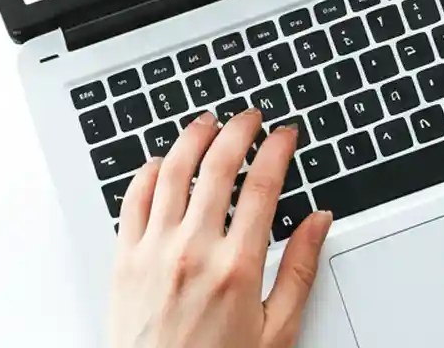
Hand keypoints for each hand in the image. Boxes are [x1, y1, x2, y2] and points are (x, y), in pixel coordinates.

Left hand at [108, 111, 332, 347]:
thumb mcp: (277, 329)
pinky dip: (148, 172)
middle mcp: (193, 251)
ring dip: (192, 137)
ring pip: (172, 172)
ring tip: (208, 122)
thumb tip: (319, 222)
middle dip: (239, 129)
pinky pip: (133, 200)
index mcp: (237, 267)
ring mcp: (154, 252)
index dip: (278, 149)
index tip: (286, 133)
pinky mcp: (123, 260)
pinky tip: (163, 161)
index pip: (263, 186)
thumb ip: (300, 269)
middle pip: (217, 166)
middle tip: (251, 116)